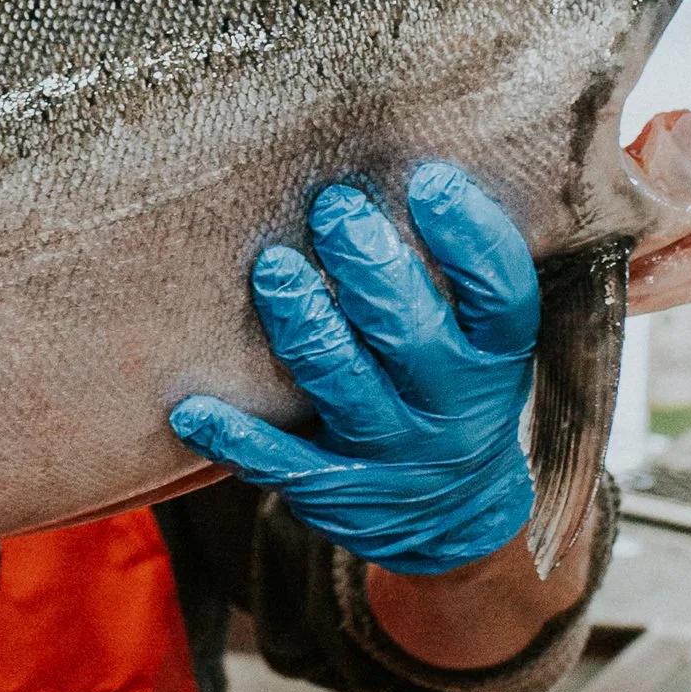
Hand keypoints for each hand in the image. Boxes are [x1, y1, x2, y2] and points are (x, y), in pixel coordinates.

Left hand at [168, 163, 538, 579]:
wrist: (455, 521)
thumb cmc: (455, 390)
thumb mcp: (483, 342)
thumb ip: (461, 274)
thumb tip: (420, 170)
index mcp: (495, 361)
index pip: (500, 296)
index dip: (472, 240)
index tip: (431, 182)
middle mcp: (449, 410)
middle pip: (412, 333)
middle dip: (368, 267)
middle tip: (332, 207)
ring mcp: (391, 454)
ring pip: (344, 384)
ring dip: (304, 323)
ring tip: (272, 268)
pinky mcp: (335, 491)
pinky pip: (279, 463)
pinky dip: (234, 438)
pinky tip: (190, 409)